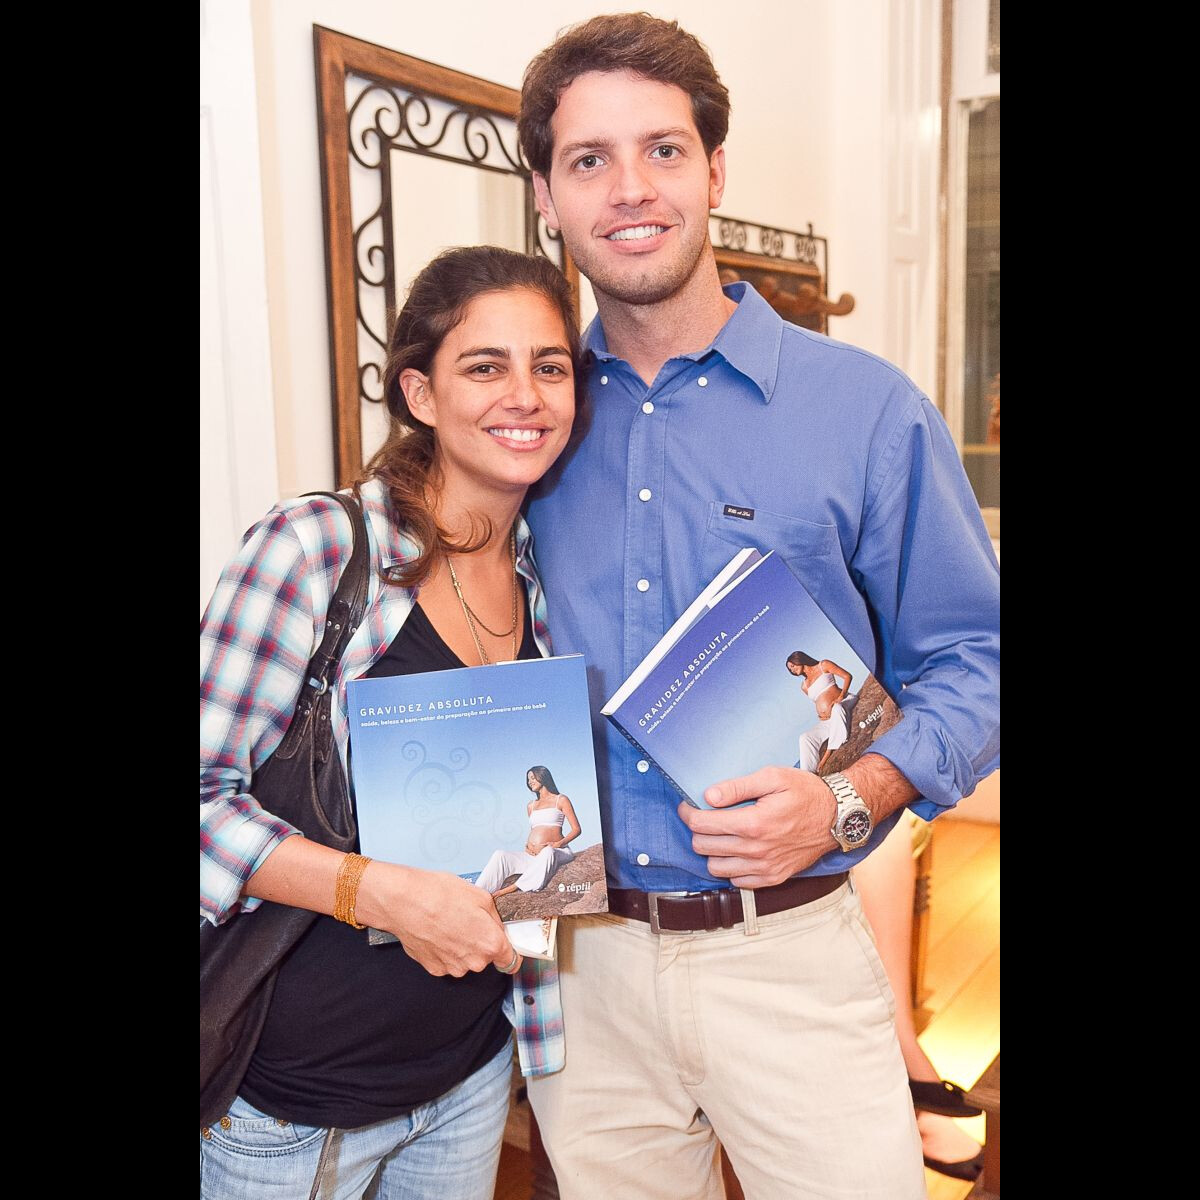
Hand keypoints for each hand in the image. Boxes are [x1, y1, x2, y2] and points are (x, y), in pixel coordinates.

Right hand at [356, 862, 520, 977]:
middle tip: (467, 920)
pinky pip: (447, 961)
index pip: (511, 960)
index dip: (508, 949)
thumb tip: (497, 926)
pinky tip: (436, 932)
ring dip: (462, 946)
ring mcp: (453, 968)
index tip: (504, 944)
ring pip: (466, 960)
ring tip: (448, 924)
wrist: (404, 902)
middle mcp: (474, 962)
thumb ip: (495, 916)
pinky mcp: (434, 969)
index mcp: (490, 943)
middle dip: (481, 941)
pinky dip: (444, 950)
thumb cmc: (440, 894)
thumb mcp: (480, 895)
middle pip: (486, 957)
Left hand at [677, 767, 838, 887]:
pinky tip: (737, 851)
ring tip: (720, 835)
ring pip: (716, 868)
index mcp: (753, 823)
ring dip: (712, 851)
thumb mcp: (773, 777)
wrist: (838, 817)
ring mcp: (765, 867)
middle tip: (704, 818)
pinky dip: (730, 867)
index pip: (702, 825)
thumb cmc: (807, 793)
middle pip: (704, 847)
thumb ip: (738, 787)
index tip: (687, 807)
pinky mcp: (773, 877)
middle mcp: (756, 850)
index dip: (688, 814)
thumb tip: (709, 796)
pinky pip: (737, 881)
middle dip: (697, 830)